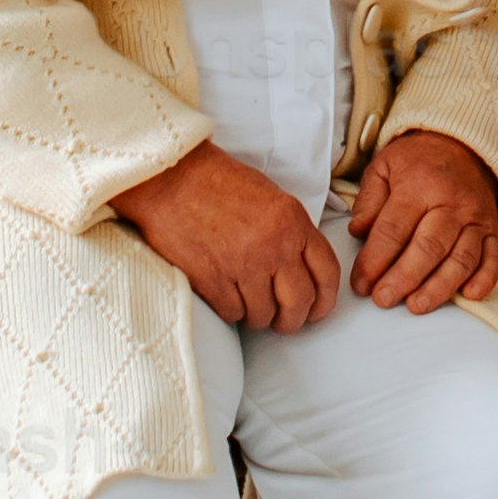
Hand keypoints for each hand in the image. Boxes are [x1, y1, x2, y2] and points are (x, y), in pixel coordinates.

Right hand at [112, 142, 344, 332]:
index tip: (317, 310)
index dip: (325, 300)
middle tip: (283, 321)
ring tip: (247, 303)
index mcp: (292, 220)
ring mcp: (243, 263)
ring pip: (264, 314)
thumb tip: (302, 268)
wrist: (170, 177)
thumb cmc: (216, 182)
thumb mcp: (270, 196)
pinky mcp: (212, 279)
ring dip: (257, 316)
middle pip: (300, 302)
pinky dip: (230, 311)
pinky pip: (233, 313)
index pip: (326, 272)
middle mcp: (274, 244)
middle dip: (293, 320)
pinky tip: (224, 295)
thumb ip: (291, 231)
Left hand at [348, 128, 497, 311]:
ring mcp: (475, 218)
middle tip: (382, 299)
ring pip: (461, 258)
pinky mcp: (492, 230)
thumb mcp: (384, 166)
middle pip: (428, 247)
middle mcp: (451, 203)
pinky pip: (493, 258)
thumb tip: (358, 232)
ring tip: (416, 305)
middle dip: (403, 278)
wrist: (463, 146)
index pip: (394, 229)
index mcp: (419, 185)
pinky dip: (484, 279)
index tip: (360, 283)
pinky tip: (468, 296)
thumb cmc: (418, 162)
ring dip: (439, 287)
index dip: (374, 260)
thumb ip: (368, 200)